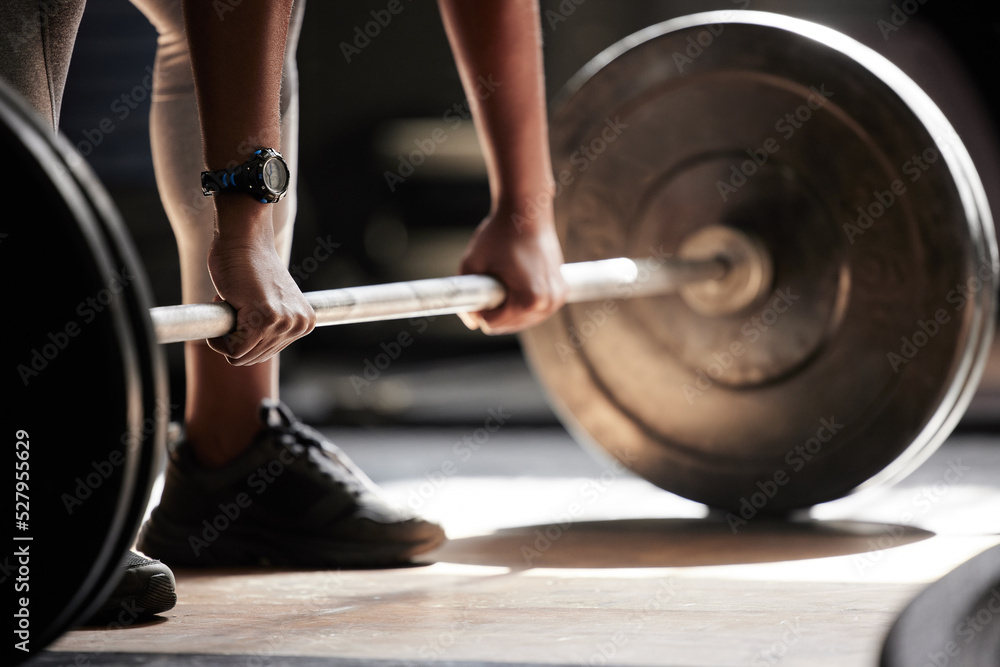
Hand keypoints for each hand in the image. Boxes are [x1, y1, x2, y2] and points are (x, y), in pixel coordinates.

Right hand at [205, 201, 314, 364]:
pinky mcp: (265, 320)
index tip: (246, 305)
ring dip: (225, 333)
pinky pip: (234, 350)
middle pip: (254, 358)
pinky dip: (217, 338)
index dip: (245, 334)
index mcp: (304, 323)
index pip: (265, 353)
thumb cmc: (249, 266)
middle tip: (237, 302)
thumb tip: (254, 353)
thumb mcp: (272, 303)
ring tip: (234, 301)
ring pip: (241, 356)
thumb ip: (272, 326)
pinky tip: (224, 304)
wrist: (244, 239)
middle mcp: (299, 325)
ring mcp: (284, 323)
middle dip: (235, 335)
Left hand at [457, 199, 566, 334]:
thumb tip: (473, 323)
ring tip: (507, 276)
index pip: (492, 324)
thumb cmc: (498, 234)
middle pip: (509, 325)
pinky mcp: (561, 292)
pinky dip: (523, 302)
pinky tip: (519, 279)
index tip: (482, 282)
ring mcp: (558, 299)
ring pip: (522, 320)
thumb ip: (465, 297)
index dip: (480, 306)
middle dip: (496, 308)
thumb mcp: (471, 264)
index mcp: (529, 300)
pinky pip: (534, 310)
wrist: (527, 211)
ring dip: (509, 306)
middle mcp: (548, 303)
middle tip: (494, 276)